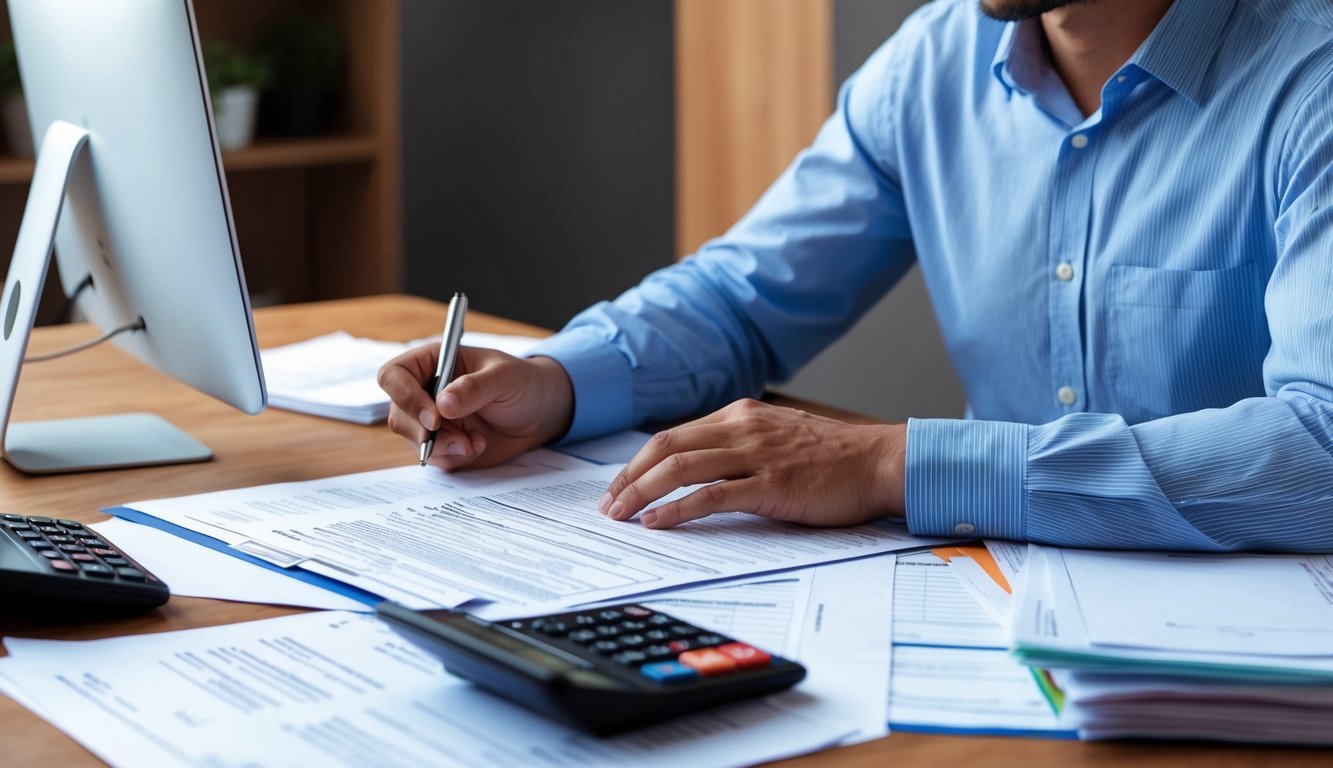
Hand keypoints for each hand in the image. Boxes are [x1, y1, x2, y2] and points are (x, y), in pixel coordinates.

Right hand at [378, 345, 573, 470]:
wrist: (539, 412)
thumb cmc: (522, 382)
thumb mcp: (504, 377)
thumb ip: (475, 387)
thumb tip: (443, 404)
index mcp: (432, 362)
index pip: (394, 375)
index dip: (405, 396)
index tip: (434, 418)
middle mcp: (425, 391)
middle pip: (398, 414)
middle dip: (424, 432)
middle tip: (458, 440)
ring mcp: (432, 420)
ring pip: (414, 440)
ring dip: (443, 447)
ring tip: (475, 442)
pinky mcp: (443, 444)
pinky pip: (434, 457)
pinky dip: (455, 457)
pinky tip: (478, 445)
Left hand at [597, 398, 905, 528]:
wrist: (880, 462)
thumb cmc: (834, 458)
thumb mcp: (778, 437)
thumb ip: (741, 446)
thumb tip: (701, 469)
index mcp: (741, 415)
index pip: (673, 435)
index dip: (639, 462)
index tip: (620, 486)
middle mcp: (743, 428)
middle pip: (666, 447)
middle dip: (629, 477)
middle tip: (608, 505)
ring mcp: (756, 455)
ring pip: (680, 467)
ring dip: (641, 492)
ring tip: (620, 515)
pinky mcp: (771, 485)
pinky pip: (711, 495)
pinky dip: (677, 509)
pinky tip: (657, 523)